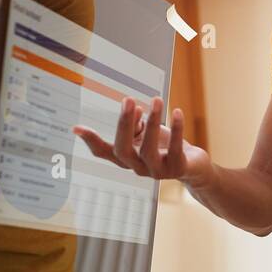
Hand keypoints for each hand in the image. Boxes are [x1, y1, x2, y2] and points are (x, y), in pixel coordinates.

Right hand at [73, 96, 210, 183]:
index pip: (104, 152)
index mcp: (127, 158)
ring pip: (148, 150)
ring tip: (156, 100)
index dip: (91, 141)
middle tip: (128, 100)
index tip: (77, 127)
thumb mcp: (147, 134)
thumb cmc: (166, 147)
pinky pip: (176, 148)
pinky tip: (177, 111)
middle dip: (124, 124)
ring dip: (151, 122)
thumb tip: (133, 109)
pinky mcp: (178, 169)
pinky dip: (176, 128)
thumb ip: (136, 124)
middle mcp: (138, 167)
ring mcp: (157, 171)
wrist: (194, 167)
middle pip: (123, 149)